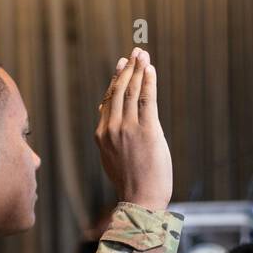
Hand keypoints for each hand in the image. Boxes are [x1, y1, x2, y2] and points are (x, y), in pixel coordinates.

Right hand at [94, 47, 172, 212]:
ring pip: (132, 92)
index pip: (108, 100)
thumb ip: (111, 137)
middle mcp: (112, 128)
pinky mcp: (147, 131)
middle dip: (128, 69)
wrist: (140, 200)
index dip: (116, 80)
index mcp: (101, 134)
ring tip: (144, 55)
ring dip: (138, 70)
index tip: (122, 65)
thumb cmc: (131, 182)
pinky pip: (147, 100)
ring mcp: (128, 129)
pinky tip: (151, 70)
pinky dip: (149, 82)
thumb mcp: (113, 158)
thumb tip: (110, 121)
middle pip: (119, 91)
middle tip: (136, 53)